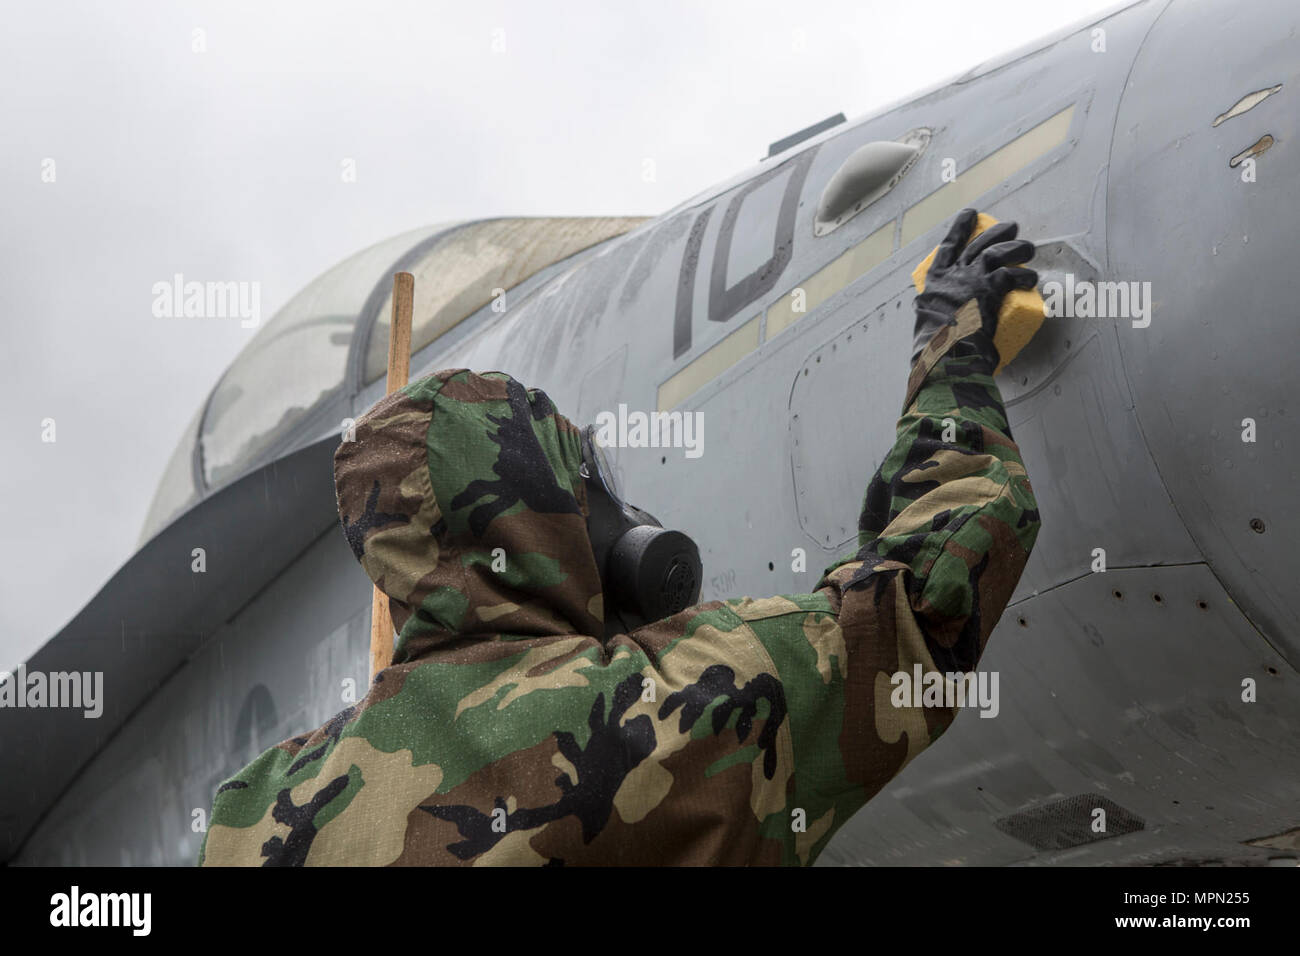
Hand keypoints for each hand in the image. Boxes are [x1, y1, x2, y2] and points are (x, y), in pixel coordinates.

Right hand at [912, 208, 1037, 365]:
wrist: (944, 351)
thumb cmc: (934, 346)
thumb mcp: (927, 323)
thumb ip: (937, 314)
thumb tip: (944, 321)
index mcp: (935, 282)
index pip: (947, 248)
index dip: (959, 228)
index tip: (969, 214)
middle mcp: (953, 275)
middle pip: (978, 244)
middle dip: (997, 232)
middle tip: (1011, 226)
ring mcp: (971, 279)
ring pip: (997, 253)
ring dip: (1016, 248)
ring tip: (1028, 248)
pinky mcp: (989, 289)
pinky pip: (1012, 275)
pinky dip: (1024, 276)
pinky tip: (1031, 279)